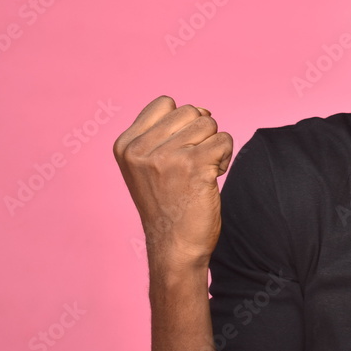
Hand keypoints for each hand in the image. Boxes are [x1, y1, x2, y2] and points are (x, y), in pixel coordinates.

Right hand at [113, 96, 232, 268]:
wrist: (174, 247)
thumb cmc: (168, 204)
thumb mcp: (148, 165)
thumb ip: (165, 132)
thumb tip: (203, 110)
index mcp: (125, 145)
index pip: (165, 103)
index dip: (181, 123)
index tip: (177, 150)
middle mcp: (140, 149)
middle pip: (190, 111)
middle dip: (200, 134)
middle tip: (191, 165)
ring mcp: (166, 156)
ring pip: (209, 123)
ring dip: (213, 146)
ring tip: (200, 172)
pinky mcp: (193, 165)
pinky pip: (224, 139)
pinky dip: (225, 157)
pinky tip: (211, 178)